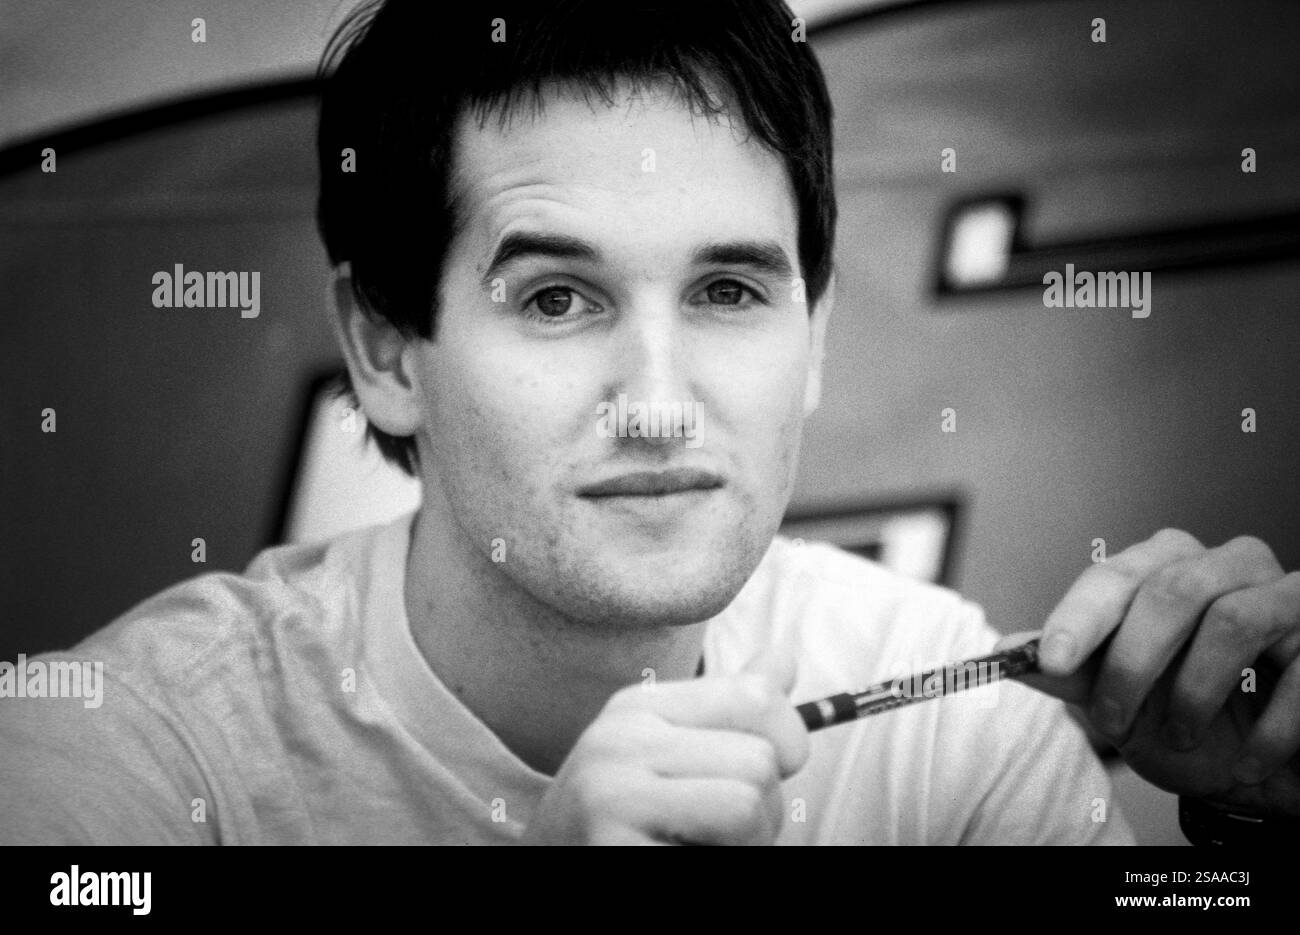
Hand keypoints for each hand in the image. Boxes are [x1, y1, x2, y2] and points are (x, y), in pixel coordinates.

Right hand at [519, 648, 808, 844]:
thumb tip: (787, 657)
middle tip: (720, 834)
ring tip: (700, 847)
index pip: (756, 695)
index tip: (764, 777)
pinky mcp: (613, 848)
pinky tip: (672, 858)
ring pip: (748, 807)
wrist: (546, 864)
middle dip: (765, 811)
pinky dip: (714, 867)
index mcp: (638, 707)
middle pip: (761, 760)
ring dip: (748, 845)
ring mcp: (610, 796)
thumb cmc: (626, 820)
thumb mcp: (669, 751)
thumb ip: (729, 708)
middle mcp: (619, 740)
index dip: (789, 741)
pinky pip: (715, 857)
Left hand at [1001, 529, 1299, 816]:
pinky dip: (1267, 729)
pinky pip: (1299, 671)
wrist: (1267, 769)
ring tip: (1181, 737)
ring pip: (1234, 619)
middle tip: (1112, 723)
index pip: (1116, 576)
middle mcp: (1230, 565)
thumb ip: (1070, 675)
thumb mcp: (1123, 704)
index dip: (1080, 616)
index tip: (1052, 660)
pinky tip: (1246, 760)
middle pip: (1172, 590)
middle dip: (1132, 663)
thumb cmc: (1195, 724)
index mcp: (1169, 568)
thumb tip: (1006, 650)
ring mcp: (1287, 595)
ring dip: (1196, 693)